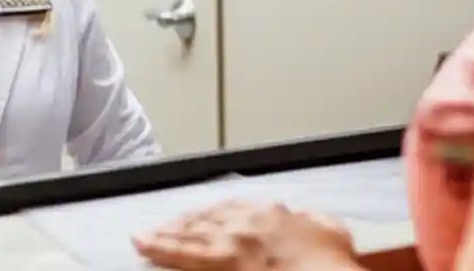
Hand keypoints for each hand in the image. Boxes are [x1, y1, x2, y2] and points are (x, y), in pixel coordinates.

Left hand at [132, 200, 361, 269]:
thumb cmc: (332, 263)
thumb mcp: (331, 231)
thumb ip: (313, 222)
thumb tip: (306, 218)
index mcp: (271, 213)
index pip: (233, 209)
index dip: (213, 216)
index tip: (204, 218)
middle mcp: (245, 220)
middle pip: (206, 219)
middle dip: (184, 223)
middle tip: (165, 227)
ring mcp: (229, 240)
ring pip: (188, 233)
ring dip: (166, 232)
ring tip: (147, 236)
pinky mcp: (217, 262)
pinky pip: (180, 253)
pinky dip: (158, 246)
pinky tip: (140, 242)